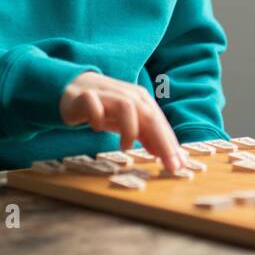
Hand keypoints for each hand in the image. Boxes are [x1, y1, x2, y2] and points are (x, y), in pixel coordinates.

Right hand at [59, 72, 185, 170]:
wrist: (76, 88)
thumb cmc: (107, 108)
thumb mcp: (130, 123)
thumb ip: (147, 136)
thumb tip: (164, 154)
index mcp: (141, 100)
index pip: (160, 123)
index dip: (170, 144)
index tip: (178, 166)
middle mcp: (128, 95)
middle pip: (149, 116)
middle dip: (161, 141)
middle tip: (167, 164)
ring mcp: (107, 94)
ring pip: (126, 107)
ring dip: (129, 129)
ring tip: (125, 147)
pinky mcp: (86, 96)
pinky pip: (93, 105)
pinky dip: (97, 117)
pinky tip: (97, 128)